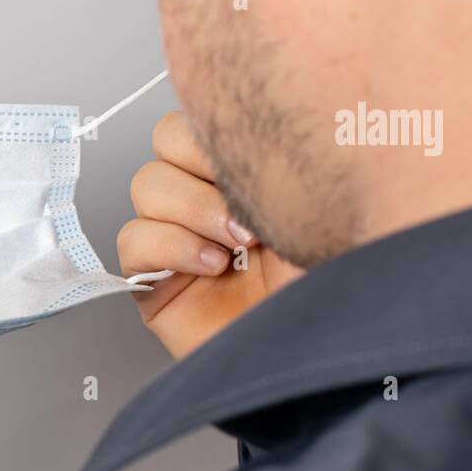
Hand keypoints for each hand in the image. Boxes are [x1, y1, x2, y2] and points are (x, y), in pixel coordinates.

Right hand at [118, 112, 302, 359]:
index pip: (204, 116)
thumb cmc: (338, 286)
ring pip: (146, 186)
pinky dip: (169, 248)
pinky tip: (211, 268)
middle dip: (205, 171)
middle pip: (165, 140)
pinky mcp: (156, 283)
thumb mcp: (322, 202)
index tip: (263, 166)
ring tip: (236, 248)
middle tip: (250, 216)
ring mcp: (180, 239)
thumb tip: (260, 115)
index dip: (217, 133)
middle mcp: (210, 198)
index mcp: (248, 170)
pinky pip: (133, 242)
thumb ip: (283, 156)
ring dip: (193, 211)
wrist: (326, 355)